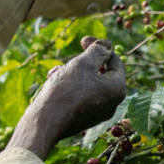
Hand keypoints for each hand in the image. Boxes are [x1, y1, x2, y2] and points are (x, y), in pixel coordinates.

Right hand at [8, 37, 126, 157]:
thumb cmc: (66, 90)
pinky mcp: (84, 120)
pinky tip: (53, 84)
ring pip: (88, 84)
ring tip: (55, 73)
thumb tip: (107, 45)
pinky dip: (70, 88)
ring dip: (73, 74)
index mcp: (117, 89)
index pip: (115, 61)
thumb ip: (98, 51)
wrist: (45, 123)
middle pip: (101, 73)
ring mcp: (98, 113)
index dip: (100, 47)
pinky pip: (81, 97)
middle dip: (83, 62)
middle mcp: (112, 103)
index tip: (83, 40)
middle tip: (66, 59)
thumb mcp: (83, 63)